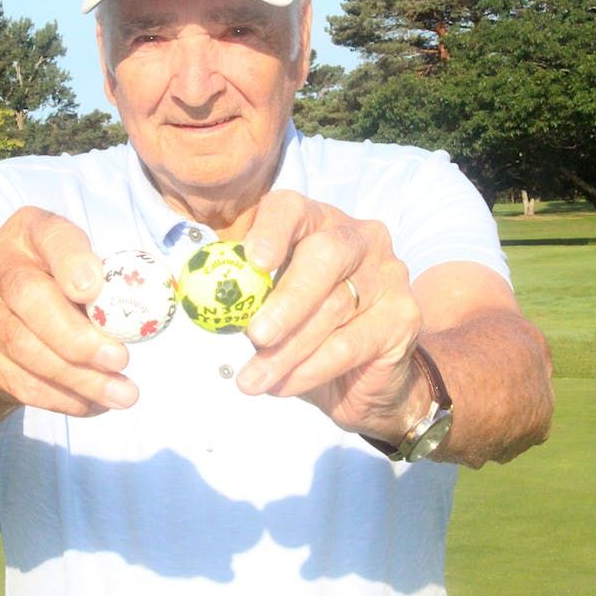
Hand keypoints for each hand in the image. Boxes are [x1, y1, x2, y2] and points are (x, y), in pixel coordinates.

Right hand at [0, 207, 137, 416]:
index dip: (71, 261)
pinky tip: (93, 404)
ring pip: (23, 346)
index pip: (50, 236)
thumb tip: (143, 316)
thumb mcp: (84, 274)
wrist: (2, 329)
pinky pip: (17, 380)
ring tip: (122, 393)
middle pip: (29, 296)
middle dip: (77, 336)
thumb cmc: (63, 291)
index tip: (94, 289)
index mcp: (30, 230)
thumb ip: (107, 285)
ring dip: (78, 377)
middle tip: (120, 360)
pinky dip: (61, 397)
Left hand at [238, 191, 423, 440]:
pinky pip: (351, 344)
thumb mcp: (270, 303)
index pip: (293, 209)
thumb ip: (242, 287)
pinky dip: (312, 368)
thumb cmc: (304, 329)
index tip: (253, 260)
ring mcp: (387, 276)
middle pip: (325, 256)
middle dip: (287, 299)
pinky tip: (284, 386)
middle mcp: (360, 239)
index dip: (272, 230)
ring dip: (288, 350)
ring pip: (334, 308)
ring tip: (253, 380)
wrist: (363, 379)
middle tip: (256, 336)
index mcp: (318, 221)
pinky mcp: (403, 317)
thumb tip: (192, 287)